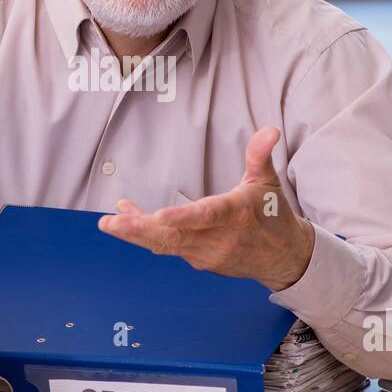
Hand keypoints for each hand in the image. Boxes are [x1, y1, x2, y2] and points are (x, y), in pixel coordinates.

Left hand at [98, 126, 314, 291]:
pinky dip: (146, 235)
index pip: (207, 216)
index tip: (157, 215)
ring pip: (166, 244)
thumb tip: (270, 130)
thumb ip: (260, 154)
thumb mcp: (267, 182)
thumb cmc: (273, 214)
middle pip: (175, 236)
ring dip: (136, 233)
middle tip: (110, 223)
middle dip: (140, 229)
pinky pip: (168, 247)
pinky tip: (125, 218)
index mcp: (236, 215)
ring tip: (108, 223)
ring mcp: (207, 254)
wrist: (283, 258)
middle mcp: (219, 239)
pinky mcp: (199, 260)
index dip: (182, 217)